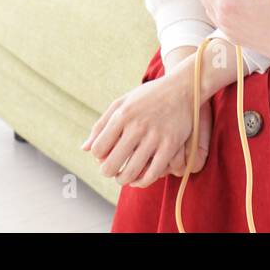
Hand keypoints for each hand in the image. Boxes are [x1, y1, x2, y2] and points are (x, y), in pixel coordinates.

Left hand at [80, 72, 206, 187]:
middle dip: (108, 172)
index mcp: (123, 114)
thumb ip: (102, 124)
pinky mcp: (171, 145)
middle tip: (113, 170)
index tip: (105, 156)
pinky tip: (140, 178)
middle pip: (111, 165)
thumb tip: (84, 149)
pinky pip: (152, 174)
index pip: (99, 149)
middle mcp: (137, 126)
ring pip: (130, 173)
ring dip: (124, 179)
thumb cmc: (149, 96)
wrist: (184, 88)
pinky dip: (143, 181)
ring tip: (124, 176)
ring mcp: (155, 136)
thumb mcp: (123, 102)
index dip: (99, 157)